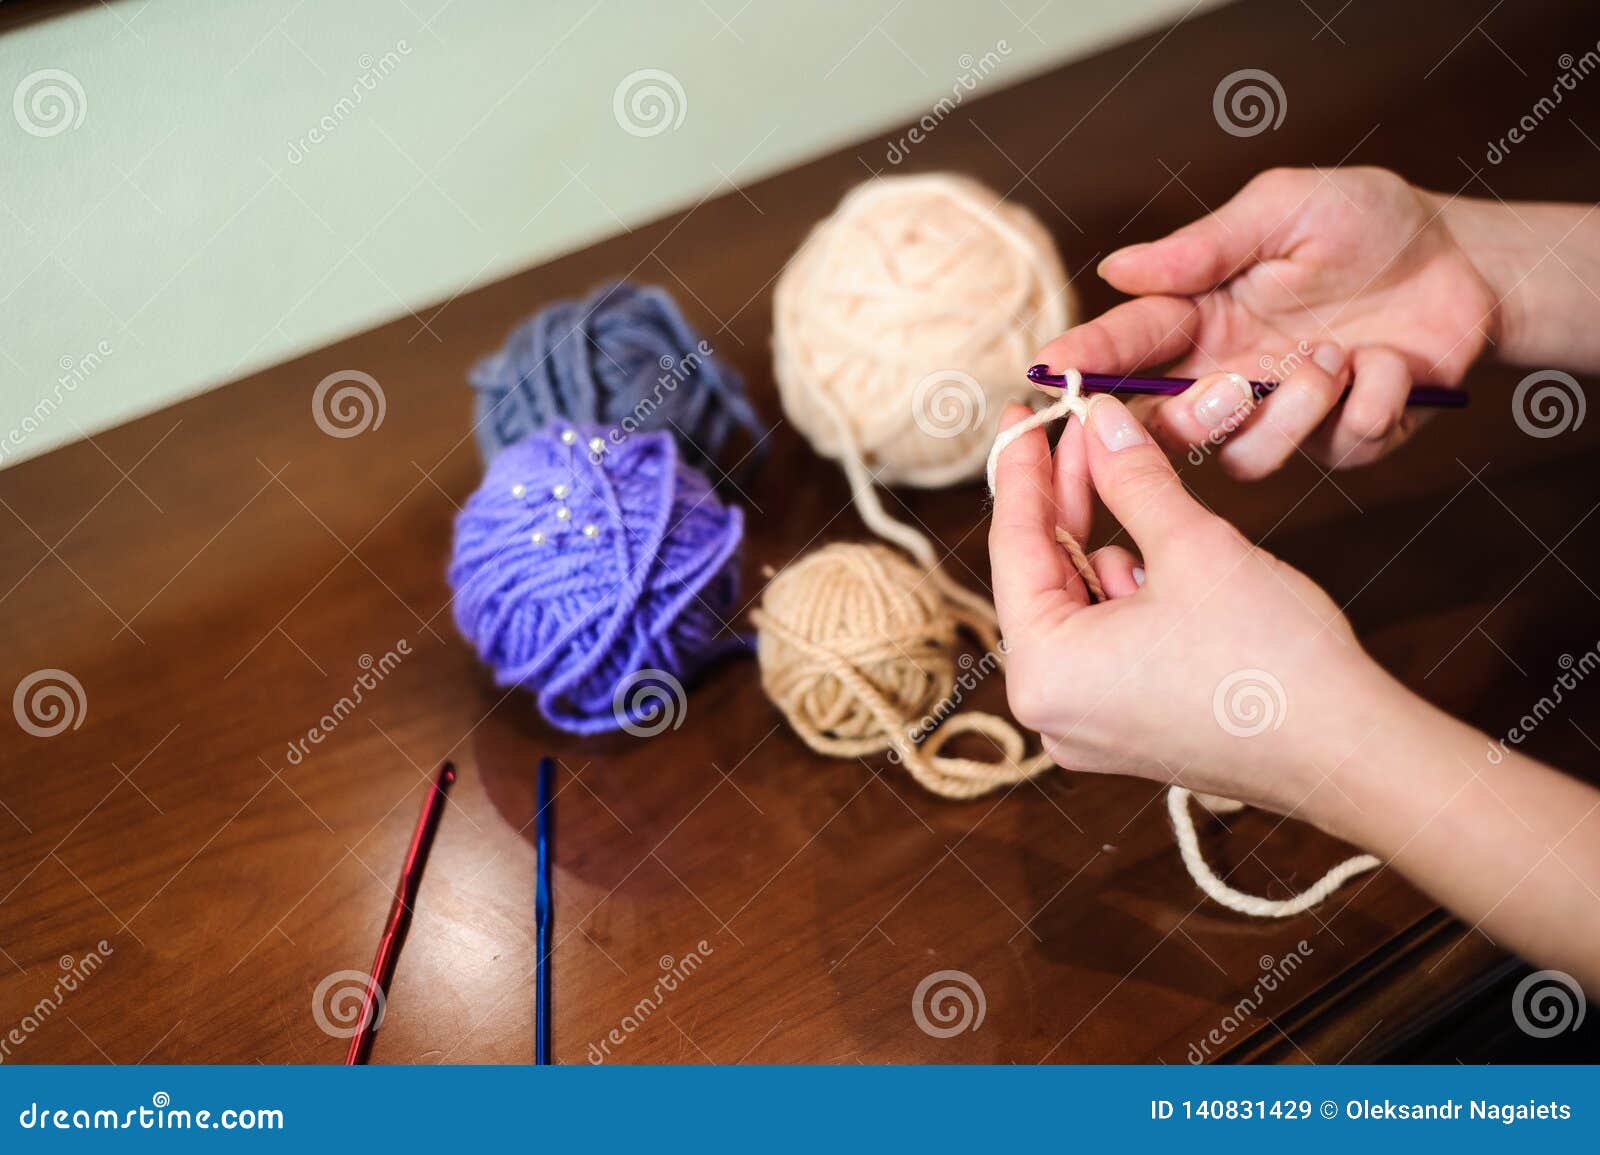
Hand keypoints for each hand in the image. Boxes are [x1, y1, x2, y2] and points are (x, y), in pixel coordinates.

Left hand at [988, 395, 1392, 826]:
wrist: (1350, 753)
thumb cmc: (1271, 659)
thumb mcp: (1192, 546)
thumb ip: (1132, 478)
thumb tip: (1101, 419)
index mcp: (1042, 670)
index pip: (1013, 545)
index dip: (1020, 468)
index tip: (1020, 411)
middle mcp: (1048, 707)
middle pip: (1040, 575)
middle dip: (1067, 500)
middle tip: (1082, 428)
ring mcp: (1084, 725)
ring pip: (1076, 604)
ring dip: (1105, 544)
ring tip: (1140, 496)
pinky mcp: (1123, 729)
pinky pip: (1104, 641)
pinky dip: (1126, 594)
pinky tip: (1166, 568)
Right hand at [1036, 167, 1498, 476]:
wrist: (1466, 263)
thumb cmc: (1367, 223)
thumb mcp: (1283, 208)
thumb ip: (1202, 246)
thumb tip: (1114, 268)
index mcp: (1200, 317)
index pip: (1125, 348)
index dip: (1083, 364)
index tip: (1049, 374)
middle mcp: (1227, 373)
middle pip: (1164, 429)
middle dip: (1191, 417)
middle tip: (1237, 380)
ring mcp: (1279, 414)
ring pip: (1244, 458)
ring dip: (1297, 407)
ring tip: (1342, 350)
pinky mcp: (1337, 441)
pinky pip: (1333, 448)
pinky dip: (1368, 400)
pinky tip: (1390, 363)